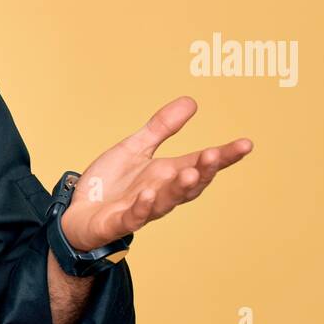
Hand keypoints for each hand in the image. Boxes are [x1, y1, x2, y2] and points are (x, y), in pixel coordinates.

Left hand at [59, 95, 252, 250]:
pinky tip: (146, 195)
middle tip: (214, 154)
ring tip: (190, 172)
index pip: (200, 164)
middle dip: (203, 171)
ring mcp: (141, 209)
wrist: (77, 213)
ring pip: (166, 201)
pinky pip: (133, 216)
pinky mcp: (118, 222)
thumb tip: (192, 101)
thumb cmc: (110, 184)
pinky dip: (141, 207)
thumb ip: (161, 127)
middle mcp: (160, 193)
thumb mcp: (134, 148)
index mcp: (167, 175)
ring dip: (178, 188)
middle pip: (189, 184)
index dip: (223, 156)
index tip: (246, 144)